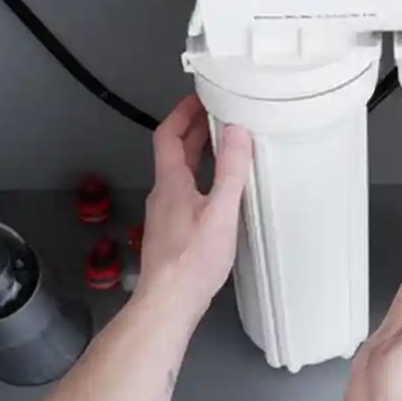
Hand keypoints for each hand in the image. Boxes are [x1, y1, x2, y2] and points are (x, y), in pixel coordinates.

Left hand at [137, 94, 252, 316]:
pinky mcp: (174, 231)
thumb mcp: (220, 212)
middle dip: (195, 129)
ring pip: (181, 173)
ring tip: (225, 144)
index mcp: (171, 183)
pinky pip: (187, 192)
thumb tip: (237, 131)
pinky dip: (202, 177)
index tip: (200, 97)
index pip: (168, 135)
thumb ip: (230, 171)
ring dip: (199, 153)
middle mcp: (164, 194)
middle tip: (219, 114)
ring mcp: (166, 214)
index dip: (182, 112)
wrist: (168, 303)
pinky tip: (220, 188)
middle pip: (175, 152)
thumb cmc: (192, 260)